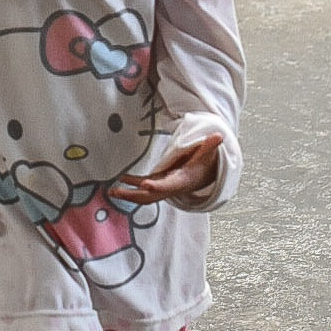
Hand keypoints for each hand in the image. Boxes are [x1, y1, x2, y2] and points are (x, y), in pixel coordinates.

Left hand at [108, 134, 223, 205]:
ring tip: (110, 190)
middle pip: (150, 196)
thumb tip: (219, 135)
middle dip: (133, 195)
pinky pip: (142, 186)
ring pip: (143, 194)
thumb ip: (209, 146)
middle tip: (115, 191)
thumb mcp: (205, 155)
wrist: (201, 177)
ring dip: (127, 193)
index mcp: (180, 181)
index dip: (157, 186)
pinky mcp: (157, 183)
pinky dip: (131, 183)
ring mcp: (161, 187)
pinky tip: (120, 178)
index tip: (145, 185)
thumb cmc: (201, 166)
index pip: (167, 185)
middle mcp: (169, 188)